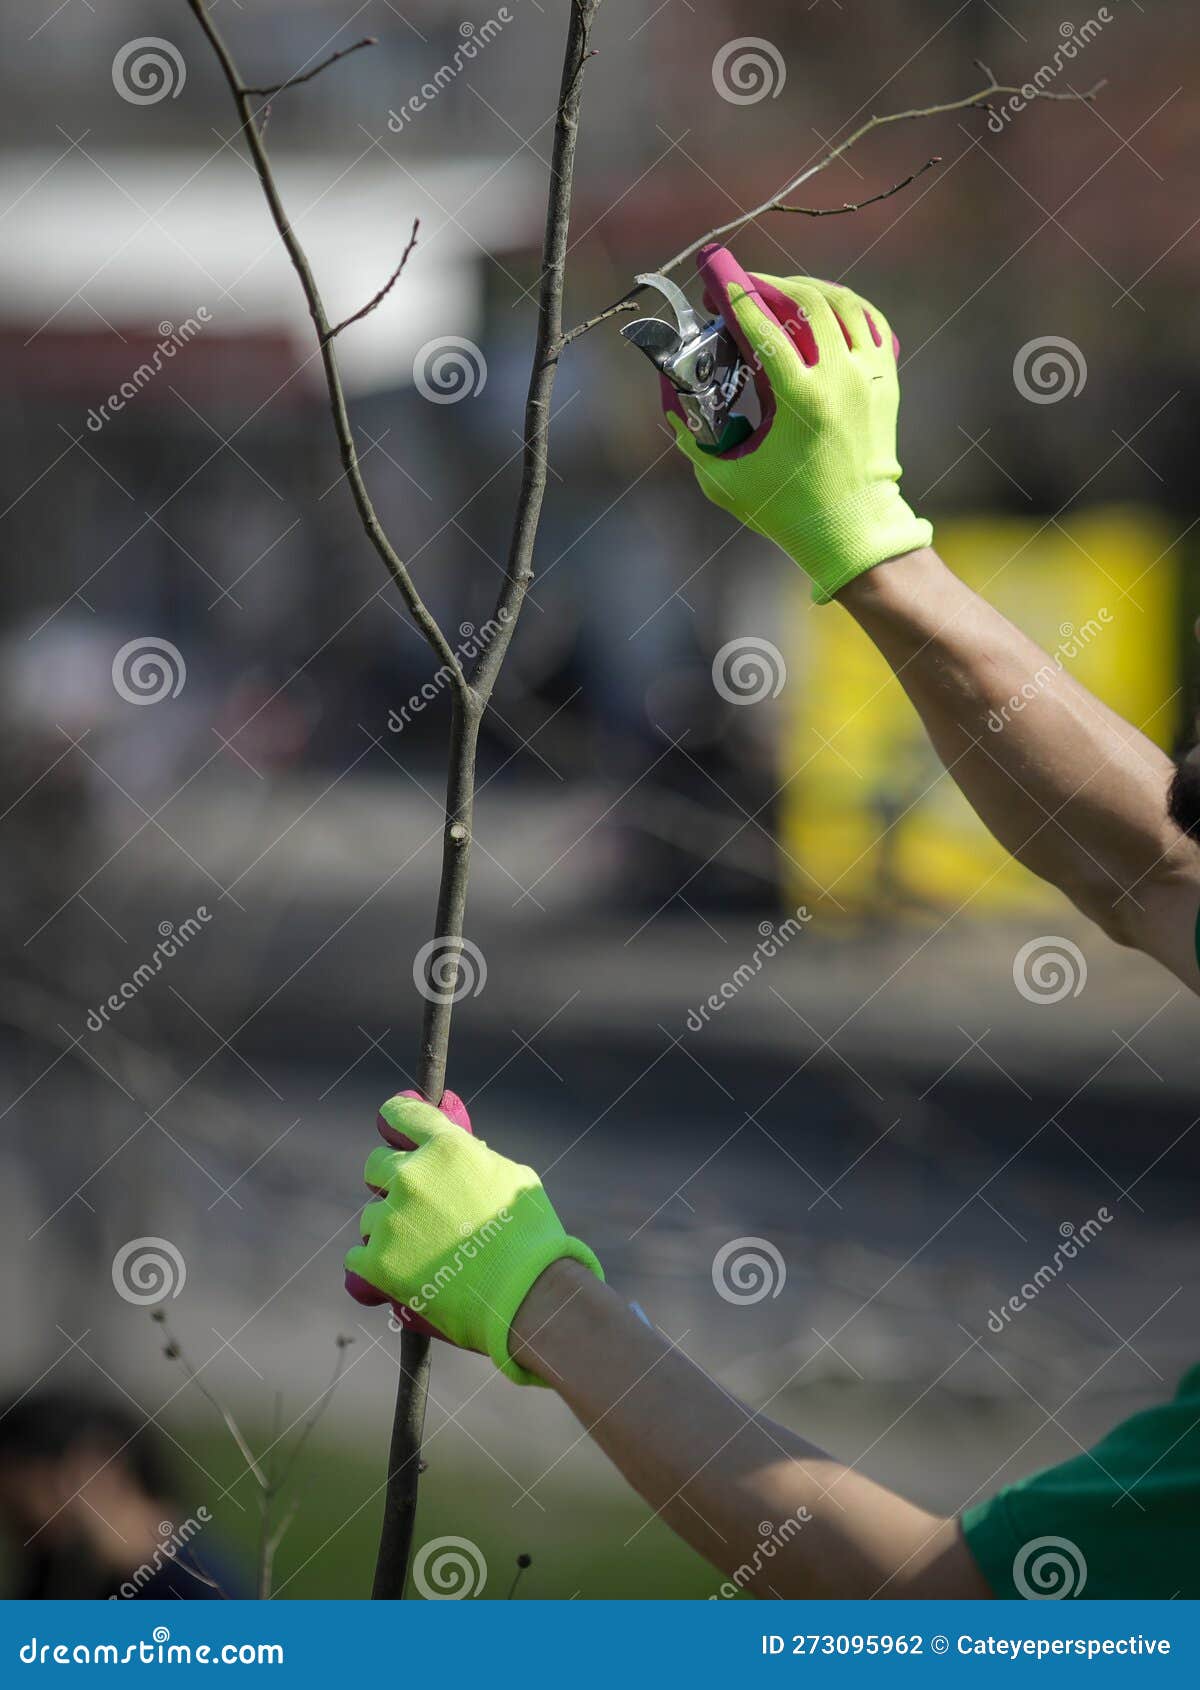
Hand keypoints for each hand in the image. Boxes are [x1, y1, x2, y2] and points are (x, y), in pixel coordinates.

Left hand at [344, 1090, 602, 1383]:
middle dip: (390, 1182)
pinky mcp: (377, 1262)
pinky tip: (397, 1274)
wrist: (528, 1295)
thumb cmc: (530, 1236)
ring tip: (419, 1253)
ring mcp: (391, 1219)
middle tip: (413, 1206)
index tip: (395, 1134)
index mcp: (446, 1147)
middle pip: (375, 1165)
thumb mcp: (511, 1176)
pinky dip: (373, 1266)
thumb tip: (459, 1154)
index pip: (399, 1115)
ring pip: (370, 1216)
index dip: (395, 1123)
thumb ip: (475, 1159)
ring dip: (387, 1229)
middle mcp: (412, 1175)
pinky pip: (357, 1257)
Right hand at [664, 243, 931, 602]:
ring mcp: (871, 377)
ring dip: (811, 288)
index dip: (738, 298)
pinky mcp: (887, 381)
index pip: (767, 329)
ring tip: (784, 290)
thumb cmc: (788, 510)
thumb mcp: (727, 482)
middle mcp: (842, 380)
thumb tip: (671, 408)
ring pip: (844, 304)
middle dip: (773, 284)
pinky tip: (825, 308)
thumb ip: (694, 443)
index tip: (721, 280)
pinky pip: (871, 323)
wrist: (855, 531)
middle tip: (748, 285)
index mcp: (804, 400)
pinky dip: (847, 306)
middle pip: (809, 302)